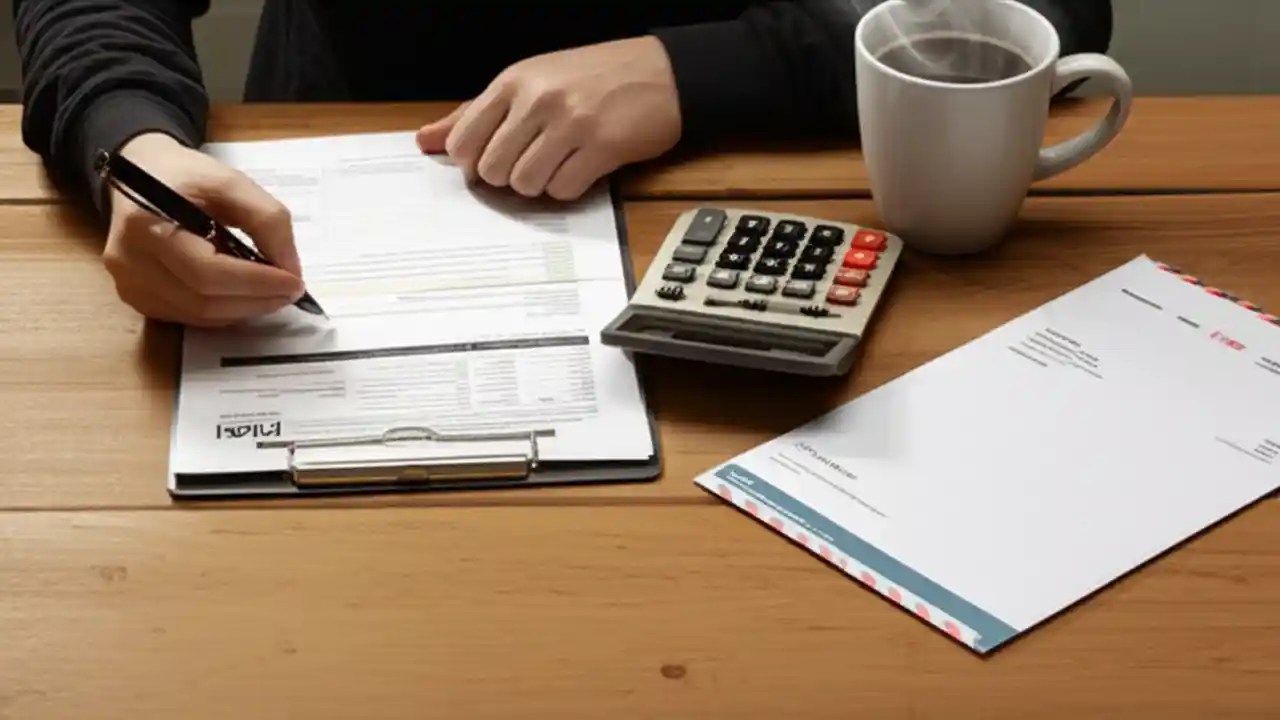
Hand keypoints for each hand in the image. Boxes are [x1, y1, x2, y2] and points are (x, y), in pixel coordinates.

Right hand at [104, 133, 304, 326]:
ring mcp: (128, 283)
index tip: (294, 282)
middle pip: (202, 300)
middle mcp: (129, 259)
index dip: (256, 282)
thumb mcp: (230, 181)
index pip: (206, 271)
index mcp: (146, 223)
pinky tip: (242, 296)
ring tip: (272, 293)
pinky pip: (187, 317)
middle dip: (256, 300)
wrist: (137, 174)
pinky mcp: (135, 297)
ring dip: (243, 310)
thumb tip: (288, 268)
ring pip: (196, 315)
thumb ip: (266, 219)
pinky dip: (223, 312)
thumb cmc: (184, 176)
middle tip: (290, 291)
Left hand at [416, 36, 681, 200]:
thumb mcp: (531, 81)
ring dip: (540, 185)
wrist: (663, 73)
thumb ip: (477, 113)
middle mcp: (538, 98)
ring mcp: (570, 122)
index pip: (463, 140)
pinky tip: (582, 167)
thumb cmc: (595, 78)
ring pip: (525, 184)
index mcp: (514, 81)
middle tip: (533, 162)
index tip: (493, 160)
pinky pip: (563, 189)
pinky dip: (569, 188)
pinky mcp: (602, 146)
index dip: (473, 163)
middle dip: (509, 178)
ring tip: (559, 163)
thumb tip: (426, 140)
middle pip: (492, 169)